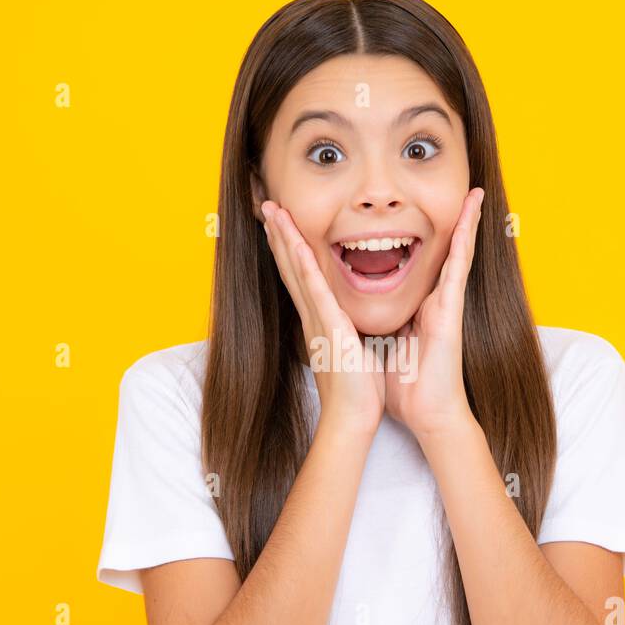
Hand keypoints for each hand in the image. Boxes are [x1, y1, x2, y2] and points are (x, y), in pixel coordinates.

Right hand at [260, 200, 385, 435]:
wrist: (352, 417)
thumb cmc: (356, 390)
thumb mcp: (352, 350)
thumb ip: (347, 332)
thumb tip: (350, 321)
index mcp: (320, 320)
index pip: (302, 277)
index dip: (290, 249)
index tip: (282, 225)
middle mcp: (312, 316)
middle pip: (291, 267)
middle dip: (279, 236)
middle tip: (268, 207)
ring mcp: (317, 320)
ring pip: (296, 271)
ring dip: (284, 240)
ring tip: (273, 213)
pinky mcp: (327, 326)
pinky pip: (313, 290)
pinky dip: (303, 265)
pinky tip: (296, 244)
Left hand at [384, 187, 483, 438]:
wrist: (425, 413)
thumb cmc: (403, 385)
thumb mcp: (379, 343)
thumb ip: (374, 325)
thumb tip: (354, 316)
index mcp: (415, 307)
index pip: (415, 264)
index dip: (418, 237)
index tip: (418, 212)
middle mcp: (434, 300)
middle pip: (440, 252)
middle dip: (451, 222)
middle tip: (461, 190)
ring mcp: (446, 302)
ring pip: (456, 252)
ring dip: (466, 221)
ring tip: (474, 192)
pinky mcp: (451, 308)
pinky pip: (459, 266)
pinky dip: (466, 238)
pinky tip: (472, 215)